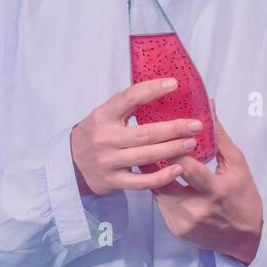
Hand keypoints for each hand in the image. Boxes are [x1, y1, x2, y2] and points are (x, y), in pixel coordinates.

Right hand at [69, 78, 204, 196]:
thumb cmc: (96, 134)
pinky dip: (162, 176)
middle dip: (174, 128)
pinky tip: (179, 168)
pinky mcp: (112, 182)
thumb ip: (128, 105)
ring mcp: (108, 162)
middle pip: (145, 133)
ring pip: (146, 156)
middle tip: (196, 125)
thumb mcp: (105, 115)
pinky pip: (142, 182)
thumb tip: (165, 88)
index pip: (129, 98)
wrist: (70, 164)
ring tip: (192, 142)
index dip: (152, 90)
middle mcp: (105, 138)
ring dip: (173, 149)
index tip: (174, 84)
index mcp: (103, 115)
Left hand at [153, 99, 263, 264]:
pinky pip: (161, 204)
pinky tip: (158, 176)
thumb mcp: (238, 165)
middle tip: (147, 139)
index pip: (187, 167)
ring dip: (155, 174)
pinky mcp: (176, 230)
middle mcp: (196, 209)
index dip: (173, 148)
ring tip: (149, 154)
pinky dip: (160, 189)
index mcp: (215, 191)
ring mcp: (183, 222)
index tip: (163, 131)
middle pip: (165, 180)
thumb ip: (220, 137)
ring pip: (158, 192)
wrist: (244, 239)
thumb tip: (210, 107)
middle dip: (156, 159)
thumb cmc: (244, 197)